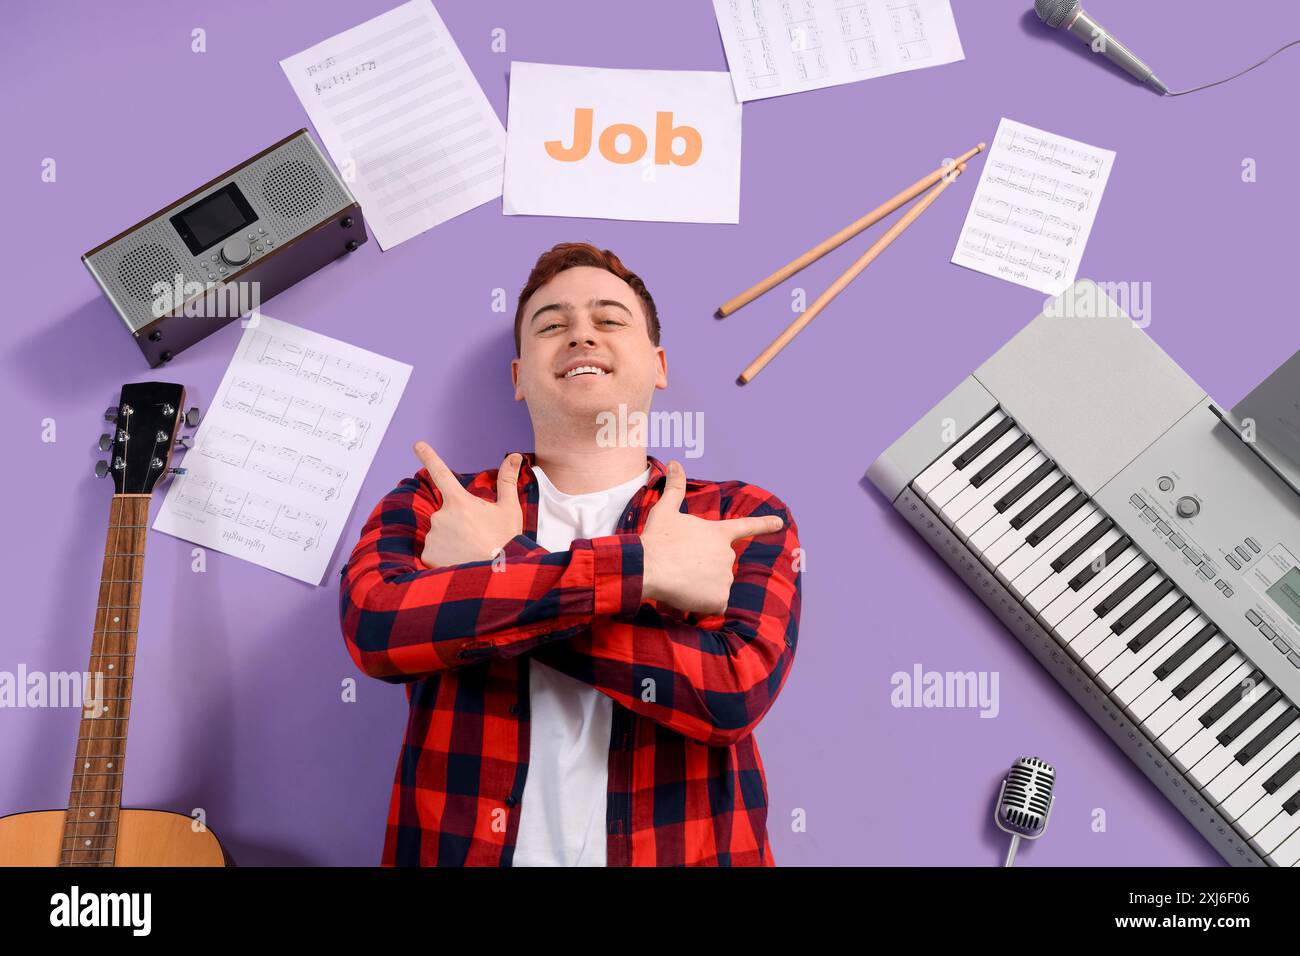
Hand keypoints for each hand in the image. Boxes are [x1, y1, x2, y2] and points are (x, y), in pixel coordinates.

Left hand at [414, 442, 522, 567]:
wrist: (499, 575)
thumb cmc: (506, 541)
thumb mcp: (510, 509)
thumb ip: (507, 480)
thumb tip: (514, 456)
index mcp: (460, 501)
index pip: (441, 473)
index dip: (428, 456)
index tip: (417, 444)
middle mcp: (442, 515)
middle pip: (447, 514)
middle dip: (459, 524)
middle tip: (478, 538)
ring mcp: (433, 536)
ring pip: (441, 534)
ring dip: (452, 541)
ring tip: (471, 552)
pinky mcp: (429, 555)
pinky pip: (434, 552)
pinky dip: (445, 557)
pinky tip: (460, 562)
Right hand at [640, 460, 784, 615]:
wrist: (648, 566)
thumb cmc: (657, 538)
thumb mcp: (666, 510)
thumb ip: (675, 487)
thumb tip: (675, 462)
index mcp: (718, 534)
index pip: (745, 527)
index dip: (763, 525)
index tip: (780, 523)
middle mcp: (727, 555)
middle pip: (720, 565)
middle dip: (703, 569)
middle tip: (679, 566)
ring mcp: (725, 577)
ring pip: (716, 587)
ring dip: (701, 587)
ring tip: (679, 580)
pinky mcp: (720, 599)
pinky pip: (713, 605)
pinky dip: (701, 604)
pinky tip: (685, 595)